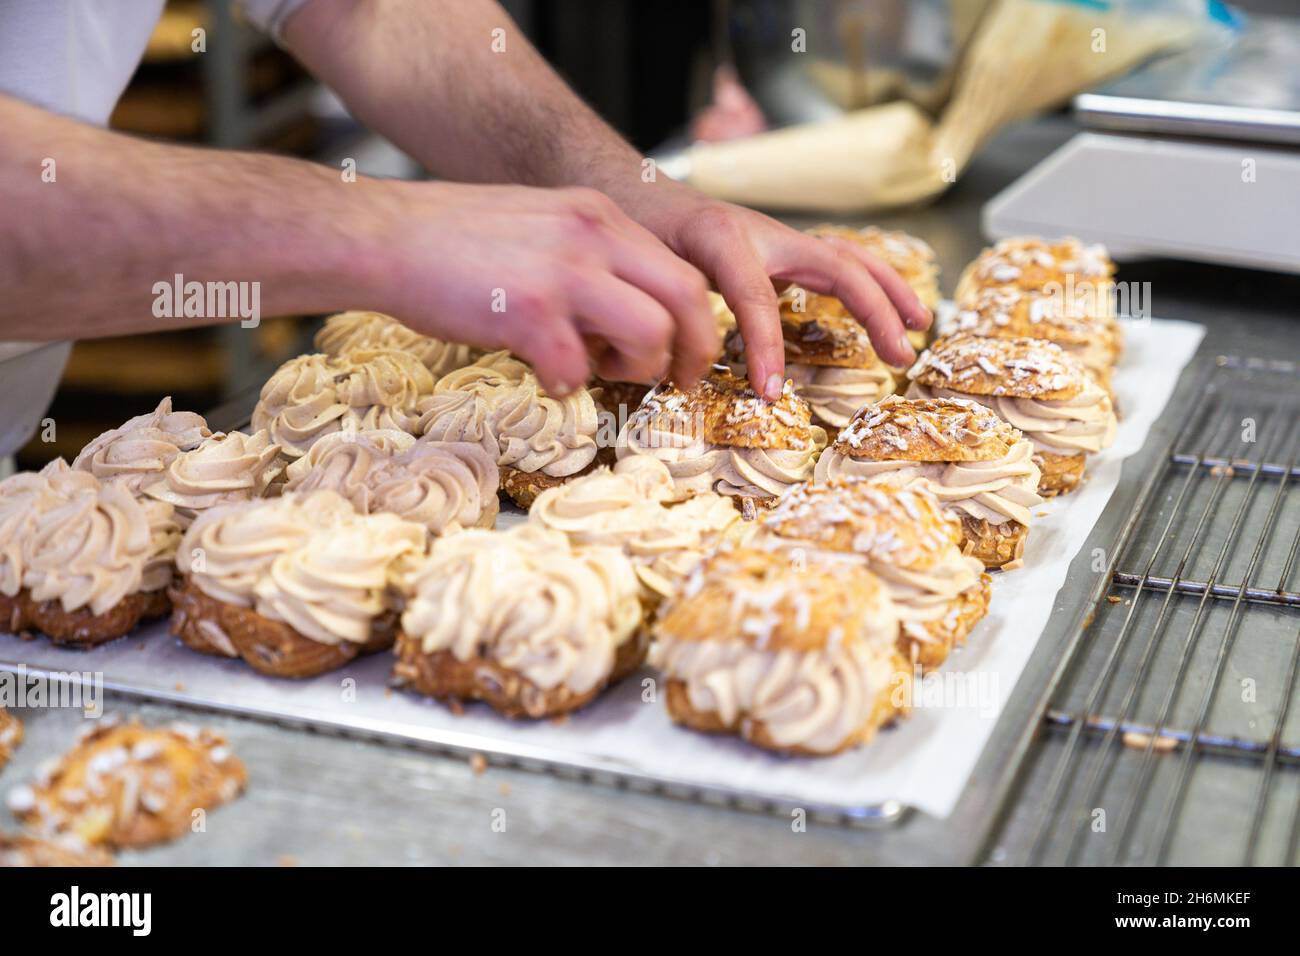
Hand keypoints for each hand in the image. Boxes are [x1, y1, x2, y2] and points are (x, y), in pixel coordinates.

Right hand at [367, 180, 717, 394]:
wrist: (382, 234)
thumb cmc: (451, 241)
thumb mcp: (540, 227)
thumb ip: (589, 261)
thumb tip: (618, 320)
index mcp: (599, 216)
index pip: (682, 269)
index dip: (694, 320)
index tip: (683, 351)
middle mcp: (593, 235)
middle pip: (688, 296)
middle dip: (694, 349)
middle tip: (676, 379)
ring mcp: (564, 271)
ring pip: (653, 332)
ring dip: (638, 367)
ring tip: (600, 370)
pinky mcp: (529, 310)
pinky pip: (579, 368)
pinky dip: (567, 385)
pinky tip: (544, 375)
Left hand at [615, 181, 931, 398]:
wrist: (640, 194)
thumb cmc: (639, 237)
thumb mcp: (643, 276)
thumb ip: (663, 317)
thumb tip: (679, 373)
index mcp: (723, 238)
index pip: (755, 298)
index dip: (766, 349)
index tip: (771, 395)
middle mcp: (764, 233)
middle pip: (838, 266)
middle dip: (874, 312)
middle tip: (899, 358)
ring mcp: (781, 237)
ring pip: (850, 258)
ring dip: (890, 292)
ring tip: (920, 326)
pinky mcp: (786, 248)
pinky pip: (840, 262)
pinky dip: (872, 284)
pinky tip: (890, 309)